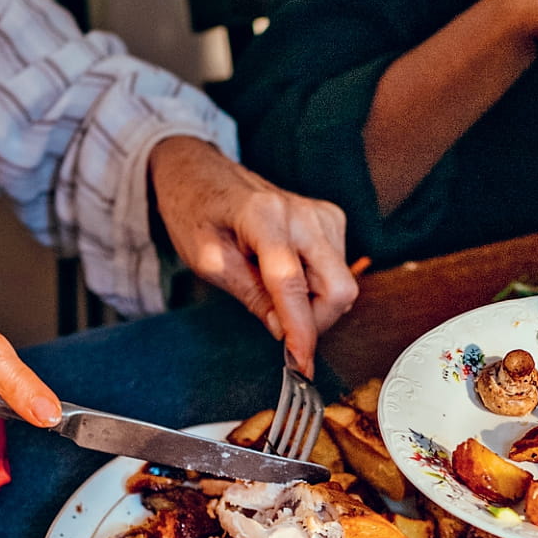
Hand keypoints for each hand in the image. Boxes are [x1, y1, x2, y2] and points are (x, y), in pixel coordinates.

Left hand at [147, 137, 356, 374]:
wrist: (201, 174)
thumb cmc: (196, 212)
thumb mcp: (208, 261)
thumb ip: (250, 295)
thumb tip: (285, 332)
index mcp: (263, 216)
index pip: (292, 284)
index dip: (301, 330)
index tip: (301, 363)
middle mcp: (302, 212)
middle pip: (338, 287)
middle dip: (315, 321)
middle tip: (281, 329)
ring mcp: (321, 213)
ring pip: (341, 283)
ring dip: (312, 302)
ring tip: (271, 287)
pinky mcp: (330, 218)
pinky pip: (339, 269)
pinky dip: (316, 285)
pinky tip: (286, 273)